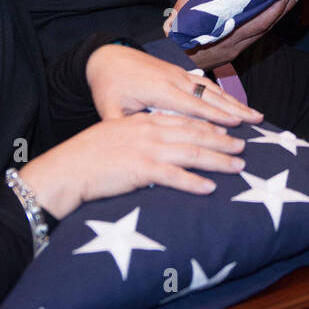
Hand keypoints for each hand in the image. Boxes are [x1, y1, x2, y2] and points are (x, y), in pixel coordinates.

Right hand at [20, 114, 246, 217]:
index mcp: (144, 121)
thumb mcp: (116, 136)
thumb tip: (156, 145)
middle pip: (195, 134)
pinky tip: (210, 188)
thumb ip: (138, 136)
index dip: (209, 126)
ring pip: (193, 152)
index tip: (227, 131)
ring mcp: (147, 149)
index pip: (184, 121)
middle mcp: (150, 131)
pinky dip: (195, 182)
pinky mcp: (142, 169)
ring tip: (237, 167)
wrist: (66, 169)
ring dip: (218, 161)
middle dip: (222, 141)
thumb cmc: (87, 157)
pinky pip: (176, 176)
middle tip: (242, 148)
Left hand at [85, 43, 262, 125]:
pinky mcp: (180, 73)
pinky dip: (224, 94)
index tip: (235, 124)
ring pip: (213, 89)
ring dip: (235, 102)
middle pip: (210, 96)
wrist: (107, 58)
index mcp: (159, 90)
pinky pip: (207, 84)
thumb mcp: (109, 108)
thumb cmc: (108, 86)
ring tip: (255, 115)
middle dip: (235, 109)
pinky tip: (236, 105)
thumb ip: (122, 127)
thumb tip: (131, 149)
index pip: (192, 106)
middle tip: (257, 120)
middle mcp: (174, 80)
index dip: (214, 115)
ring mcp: (179, 75)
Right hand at [172, 0, 297, 68]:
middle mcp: (235, 44)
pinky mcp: (239, 50)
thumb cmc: (177, 37)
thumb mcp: (178, 13)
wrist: (175, 63)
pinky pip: (260, 33)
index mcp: (223, 34)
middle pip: (266, 25)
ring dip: (280, 13)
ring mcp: (238, 48)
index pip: (255, 21)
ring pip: (266, 30)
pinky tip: (279, 8)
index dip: (273, 7)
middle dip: (284, 7)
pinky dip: (271, 20)